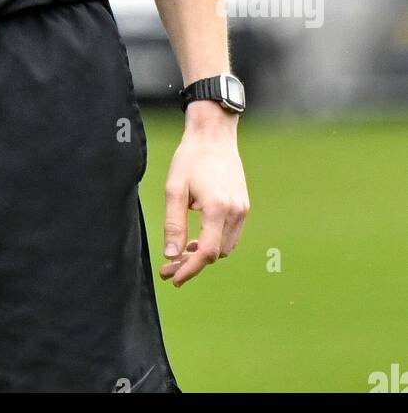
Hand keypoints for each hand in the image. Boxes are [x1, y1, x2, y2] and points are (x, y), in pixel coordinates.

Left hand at [159, 103, 249, 287]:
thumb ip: (174, 224)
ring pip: (226, 246)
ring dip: (205, 254)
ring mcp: (242, 209)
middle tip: (169, 266)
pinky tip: (197, 239)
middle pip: (217, 253)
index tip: (173, 278)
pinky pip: (231, 234)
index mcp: (218, 208)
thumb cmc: (191, 157)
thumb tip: (171, 254)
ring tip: (181, 253)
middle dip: (193, 263)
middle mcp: (235, 212)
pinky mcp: (243, 205)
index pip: (207, 253)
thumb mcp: (174, 189)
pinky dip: (215, 241)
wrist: (214, 134)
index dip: (190, 269)